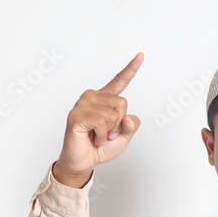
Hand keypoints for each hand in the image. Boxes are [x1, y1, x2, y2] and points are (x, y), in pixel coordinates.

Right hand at [55, 51, 143, 181]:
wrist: (84, 161)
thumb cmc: (101, 146)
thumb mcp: (124, 136)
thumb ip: (131, 125)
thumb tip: (128, 118)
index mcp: (105, 99)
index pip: (119, 81)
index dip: (131, 69)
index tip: (141, 55)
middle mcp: (93, 97)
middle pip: (122, 103)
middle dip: (119, 124)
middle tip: (106, 133)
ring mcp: (82, 104)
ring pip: (113, 114)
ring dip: (109, 131)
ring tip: (98, 135)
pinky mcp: (76, 114)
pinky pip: (102, 122)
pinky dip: (102, 135)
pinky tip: (93, 137)